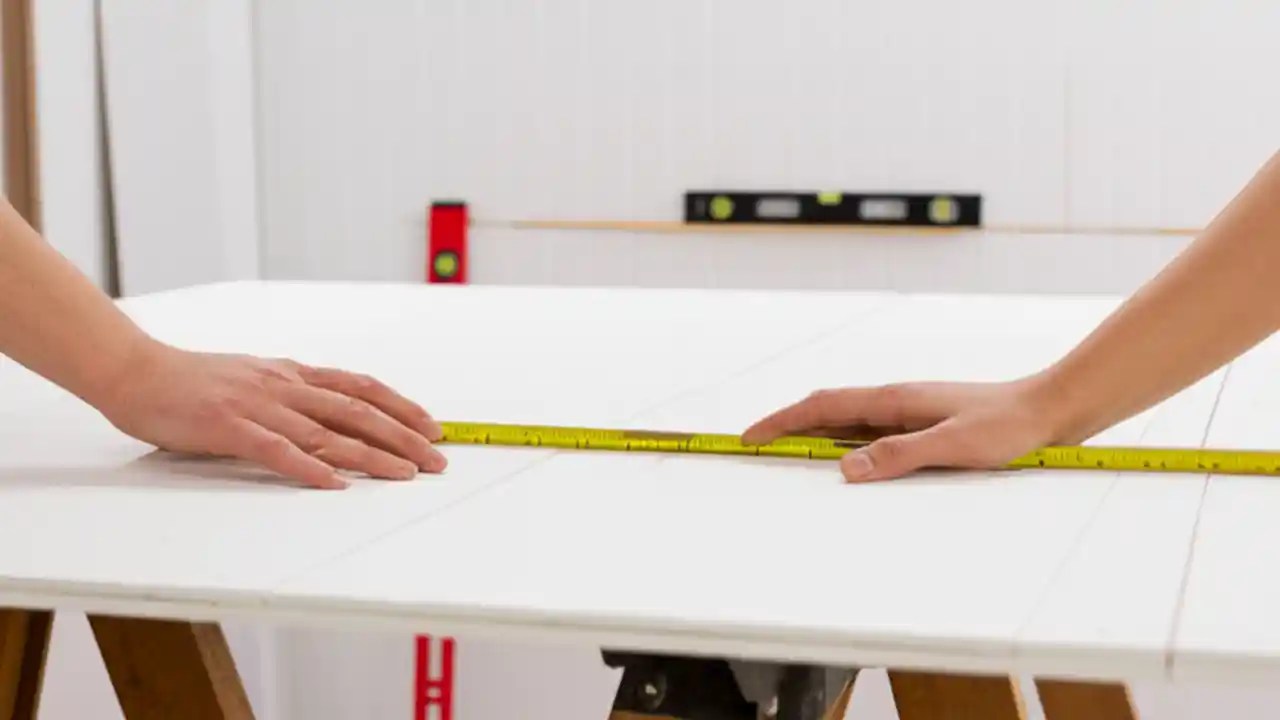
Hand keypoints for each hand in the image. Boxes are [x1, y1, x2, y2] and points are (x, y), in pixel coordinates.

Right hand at [92, 341, 446, 488]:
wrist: (137, 372)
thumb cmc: (193, 381)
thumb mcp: (255, 379)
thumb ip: (292, 395)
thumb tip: (330, 414)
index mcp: (292, 375)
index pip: (361, 388)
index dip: (402, 407)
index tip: (433, 427)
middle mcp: (285, 387)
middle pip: (359, 411)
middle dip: (404, 437)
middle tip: (436, 459)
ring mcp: (259, 406)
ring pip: (329, 432)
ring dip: (372, 456)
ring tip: (404, 475)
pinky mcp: (230, 428)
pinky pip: (278, 450)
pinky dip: (309, 468)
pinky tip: (334, 484)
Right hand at [741, 378, 1065, 482]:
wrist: (1048, 410)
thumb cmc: (1008, 426)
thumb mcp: (954, 446)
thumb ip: (900, 455)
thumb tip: (847, 469)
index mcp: (894, 401)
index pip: (822, 407)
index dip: (782, 421)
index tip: (750, 435)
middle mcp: (895, 402)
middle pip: (826, 412)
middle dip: (786, 427)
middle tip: (754, 446)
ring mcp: (907, 412)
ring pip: (846, 423)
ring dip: (812, 436)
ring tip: (785, 454)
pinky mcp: (921, 424)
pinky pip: (868, 433)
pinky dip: (843, 444)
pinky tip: (844, 460)